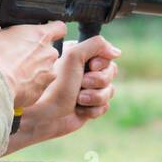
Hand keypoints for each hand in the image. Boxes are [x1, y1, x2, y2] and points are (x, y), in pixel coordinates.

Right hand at [0, 21, 63, 107]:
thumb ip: (0, 29)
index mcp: (41, 35)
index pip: (60, 27)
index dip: (53, 30)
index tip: (45, 34)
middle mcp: (50, 53)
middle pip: (49, 51)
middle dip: (37, 54)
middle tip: (20, 58)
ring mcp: (49, 73)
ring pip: (44, 69)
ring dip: (34, 71)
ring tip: (15, 74)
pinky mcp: (43, 89)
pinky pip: (38, 85)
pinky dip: (29, 85)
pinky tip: (15, 85)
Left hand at [3, 35, 120, 152]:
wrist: (43, 116)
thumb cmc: (54, 85)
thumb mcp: (73, 56)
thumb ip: (97, 45)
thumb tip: (117, 52)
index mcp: (80, 56)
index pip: (106, 55)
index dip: (101, 63)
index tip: (90, 67)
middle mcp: (84, 72)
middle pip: (111, 73)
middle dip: (98, 81)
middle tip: (82, 83)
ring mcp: (87, 90)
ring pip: (110, 91)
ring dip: (95, 96)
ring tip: (78, 99)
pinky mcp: (89, 107)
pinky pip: (105, 106)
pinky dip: (93, 109)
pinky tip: (79, 110)